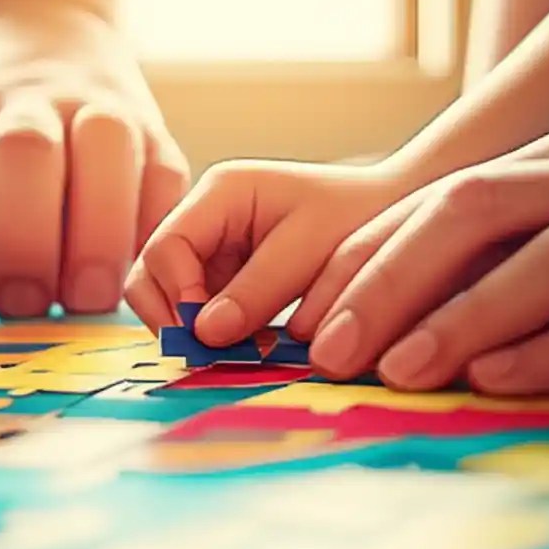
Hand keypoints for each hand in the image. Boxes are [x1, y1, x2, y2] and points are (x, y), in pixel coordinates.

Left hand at [0, 5, 189, 317]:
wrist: (49, 22)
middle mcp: (23, 100)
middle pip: (22, 154)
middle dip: (23, 241)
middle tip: (21, 306)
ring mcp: (94, 106)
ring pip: (105, 151)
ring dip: (99, 235)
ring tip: (86, 298)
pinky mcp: (151, 127)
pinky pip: (165, 176)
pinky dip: (151, 230)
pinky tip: (133, 273)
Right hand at [124, 160, 403, 344]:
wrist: (397, 218)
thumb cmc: (360, 219)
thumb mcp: (310, 252)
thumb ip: (257, 289)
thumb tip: (203, 333)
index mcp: (221, 193)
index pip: (167, 246)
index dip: (177, 294)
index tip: (209, 336)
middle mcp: (206, 217)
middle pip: (151, 272)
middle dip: (171, 316)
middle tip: (209, 356)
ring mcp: (212, 247)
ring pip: (168, 295)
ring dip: (191, 329)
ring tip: (232, 354)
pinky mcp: (225, 275)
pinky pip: (198, 309)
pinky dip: (212, 333)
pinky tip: (244, 347)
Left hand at [302, 103, 548, 393]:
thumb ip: (536, 221)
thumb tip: (414, 281)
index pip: (460, 191)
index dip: (381, 250)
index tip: (320, 306)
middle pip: (486, 210)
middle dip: (395, 277)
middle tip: (330, 343)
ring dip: (466, 315)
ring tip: (396, 366)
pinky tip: (502, 378)